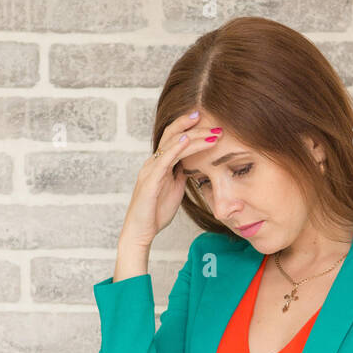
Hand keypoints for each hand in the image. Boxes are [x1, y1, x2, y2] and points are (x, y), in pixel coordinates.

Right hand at [119, 109, 222, 248]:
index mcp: (159, 164)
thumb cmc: (155, 213)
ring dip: (193, 137)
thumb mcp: (175, 189)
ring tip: (211, 133)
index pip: (175, 139)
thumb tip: (194, 164)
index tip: (209, 123)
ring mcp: (150, 170)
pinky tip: (186, 140)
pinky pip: (163, 160)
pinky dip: (175, 148)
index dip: (190, 128)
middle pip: (172, 135)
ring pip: (171, 145)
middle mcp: (153, 163)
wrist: (140, 231)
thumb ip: (181, 174)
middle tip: (212, 121)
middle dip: (192, 125)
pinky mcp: (150, 181)